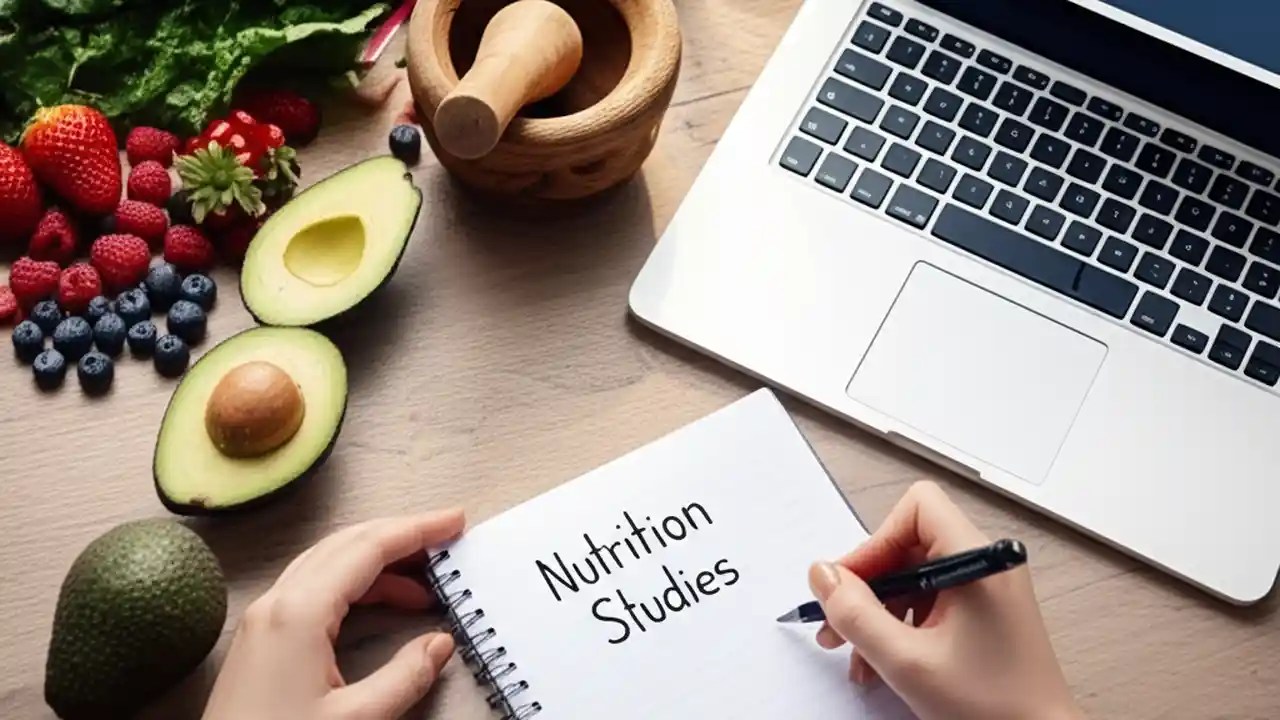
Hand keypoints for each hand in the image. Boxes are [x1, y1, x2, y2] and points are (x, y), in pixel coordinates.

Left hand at [203, 510, 465, 719]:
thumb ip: (405, 677)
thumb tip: (439, 644)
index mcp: (298, 613)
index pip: (368, 548)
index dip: (416, 530)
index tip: (454, 522)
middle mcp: (276, 604)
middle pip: (346, 545)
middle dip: (400, 536)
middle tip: (445, 538)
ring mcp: (263, 621)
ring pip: (329, 564)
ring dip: (379, 561)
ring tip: (424, 581)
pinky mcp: (261, 641)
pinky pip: (314, 589)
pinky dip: (355, 584)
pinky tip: (382, 603)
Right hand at [809, 483, 1081, 719]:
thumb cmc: (993, 708)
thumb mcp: (906, 661)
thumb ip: (856, 614)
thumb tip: (821, 574)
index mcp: (978, 561)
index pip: (917, 509)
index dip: (876, 541)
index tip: (850, 584)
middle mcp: (985, 565)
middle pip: (908, 544)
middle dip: (867, 585)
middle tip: (836, 622)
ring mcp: (986, 590)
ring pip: (912, 577)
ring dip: (877, 613)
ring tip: (856, 655)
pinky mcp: (983, 614)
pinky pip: (928, 602)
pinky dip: (899, 627)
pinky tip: (880, 663)